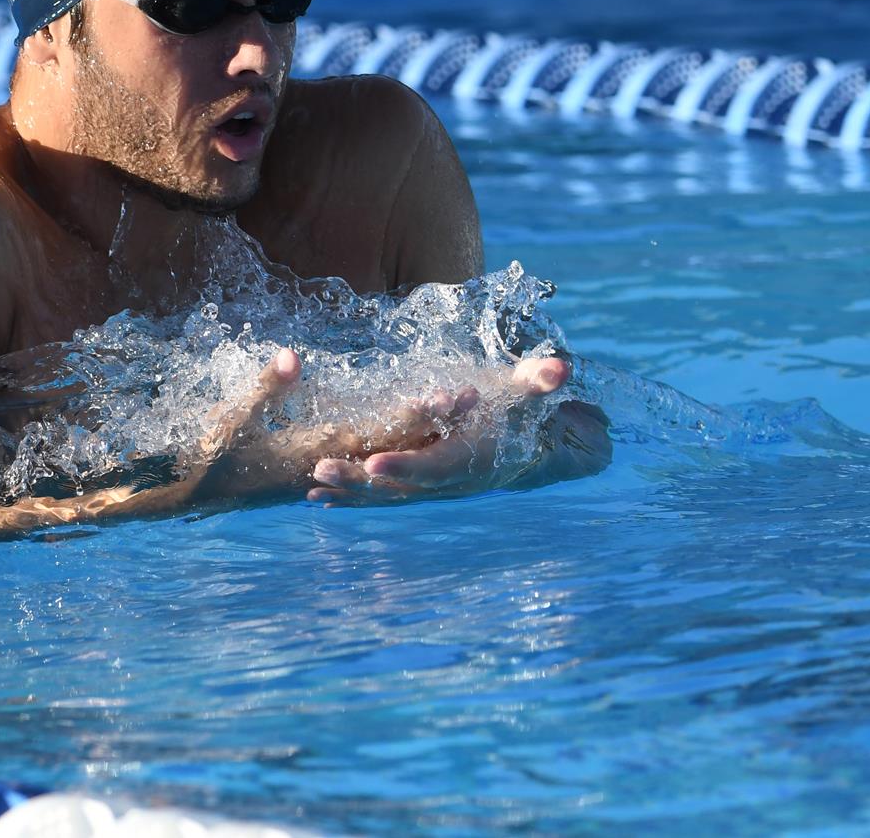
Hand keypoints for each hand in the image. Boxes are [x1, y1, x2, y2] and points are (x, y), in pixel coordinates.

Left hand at [305, 355, 602, 503]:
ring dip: (347, 493)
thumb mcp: (528, 391)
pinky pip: (383, 498)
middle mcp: (449, 482)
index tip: (375, 464)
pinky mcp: (420, 487)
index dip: (406, 466)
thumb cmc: (522, 412)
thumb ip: (538, 381)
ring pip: (385, 497)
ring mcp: (433, 489)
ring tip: (310, 490)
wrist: (531, 450)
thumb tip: (559, 369)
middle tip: (319, 470)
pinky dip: (353, 499)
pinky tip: (320, 499)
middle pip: (399, 486)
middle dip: (358, 481)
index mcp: (470, 458)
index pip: (434, 466)